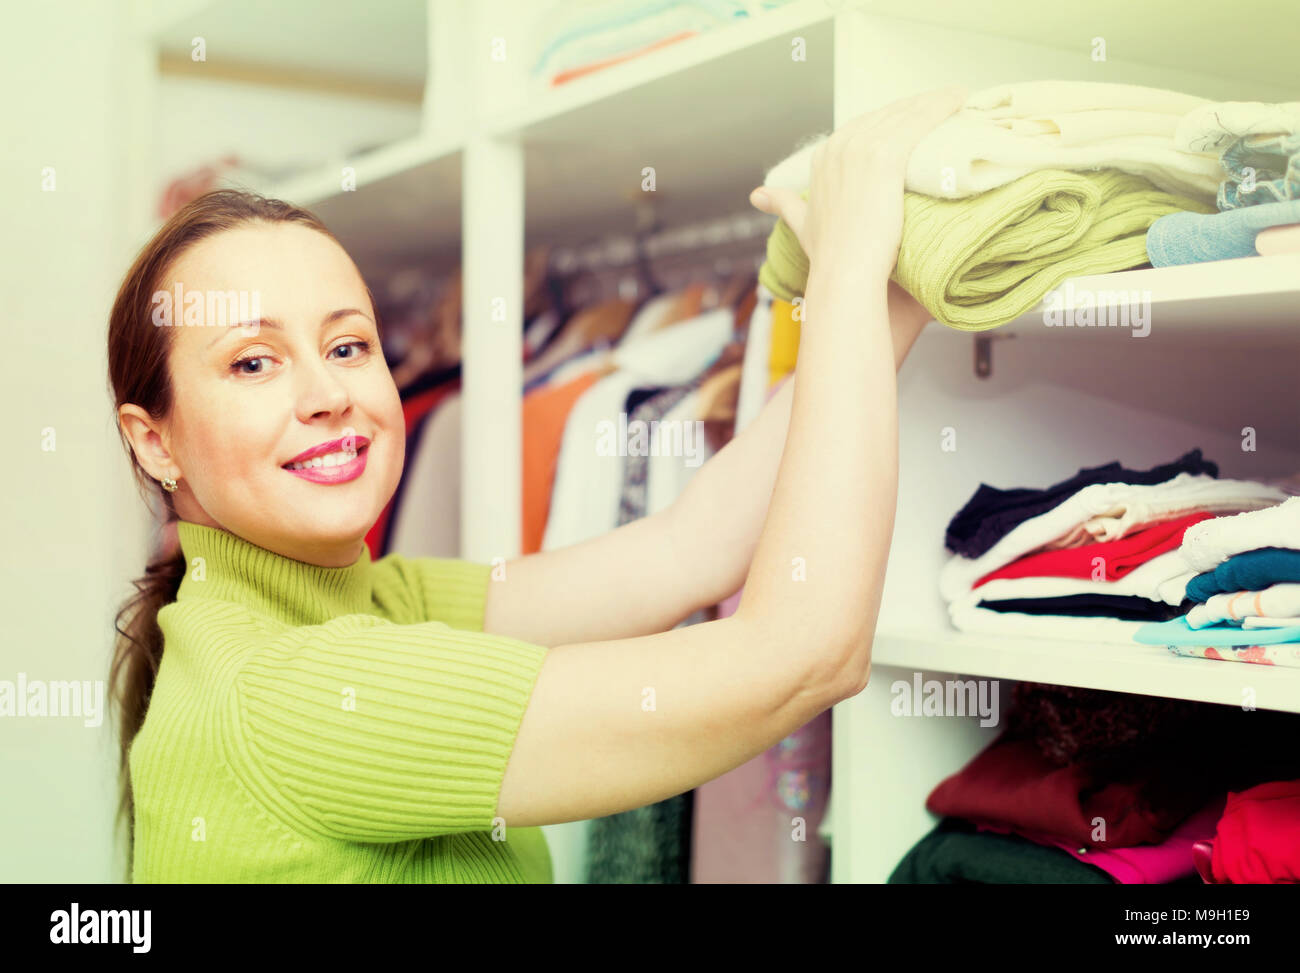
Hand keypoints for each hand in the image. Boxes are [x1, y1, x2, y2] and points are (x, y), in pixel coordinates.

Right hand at [749, 86, 965, 281]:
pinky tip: (957, 100)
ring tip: (957, 98)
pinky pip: (918, 122)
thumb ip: (783, 204)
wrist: (844, 273)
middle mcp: (839, 146)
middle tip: (945, 103)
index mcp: (823, 157)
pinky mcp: (884, 156)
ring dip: (934, 102)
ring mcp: (860, 148)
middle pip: (886, 114)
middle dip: (916, 106)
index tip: (914, 119)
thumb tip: (758, 196)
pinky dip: (940, 107)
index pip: (865, 126)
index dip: (891, 120)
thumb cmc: (829, 256)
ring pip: (905, 113)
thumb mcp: (801, 223)